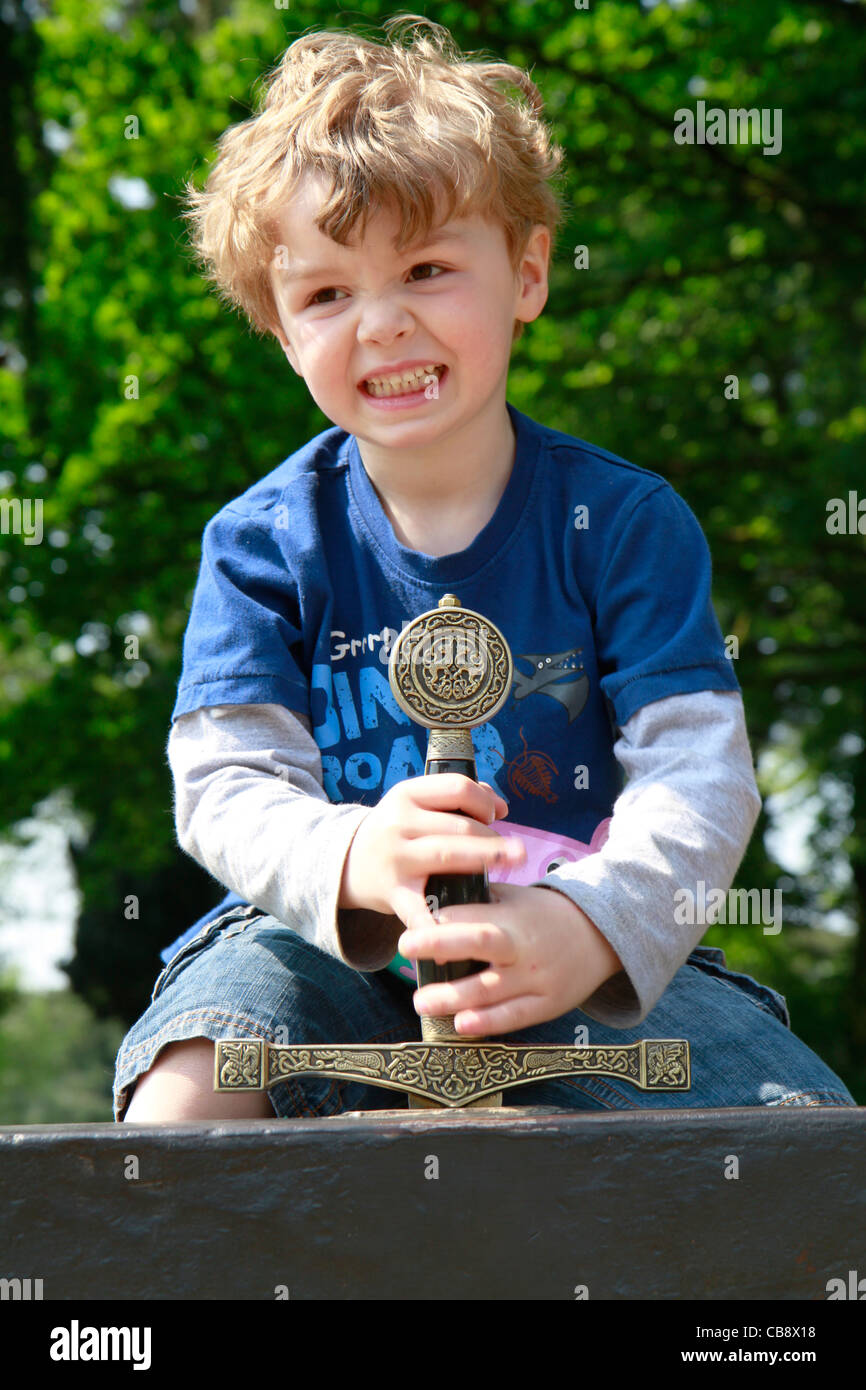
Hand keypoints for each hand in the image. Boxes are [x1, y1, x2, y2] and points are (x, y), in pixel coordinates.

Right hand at [339, 774, 526, 930]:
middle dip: (494, 838)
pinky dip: (439, 922)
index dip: (484, 801)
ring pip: (448, 855)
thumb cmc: (397, 830)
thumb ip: (458, 797)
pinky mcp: (393, 893)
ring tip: (511, 865)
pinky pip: (418, 909)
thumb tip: (502, 807)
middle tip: (516, 851)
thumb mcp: (415, 803)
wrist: (348, 862)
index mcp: (406, 794)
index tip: (494, 816)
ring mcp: (395, 858)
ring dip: (486, 860)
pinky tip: (462, 928)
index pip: (457, 787)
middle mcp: (398, 823)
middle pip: (460, 825)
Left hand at [397, 882, 622, 1035]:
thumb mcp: (516, 898)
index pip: (472, 915)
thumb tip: (432, 903)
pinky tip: (461, 1025)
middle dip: (441, 944)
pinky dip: (488, 1022)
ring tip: (421, 1001)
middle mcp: (522, 947)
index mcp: (512, 917)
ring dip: (453, 996)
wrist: (599, 936)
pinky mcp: (547, 1004)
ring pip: (491, 988)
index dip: (440, 921)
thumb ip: (480, 902)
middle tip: (406, 947)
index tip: (411, 927)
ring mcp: (536, 978)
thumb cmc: (545, 915)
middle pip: (481, 942)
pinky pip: (515, 1016)